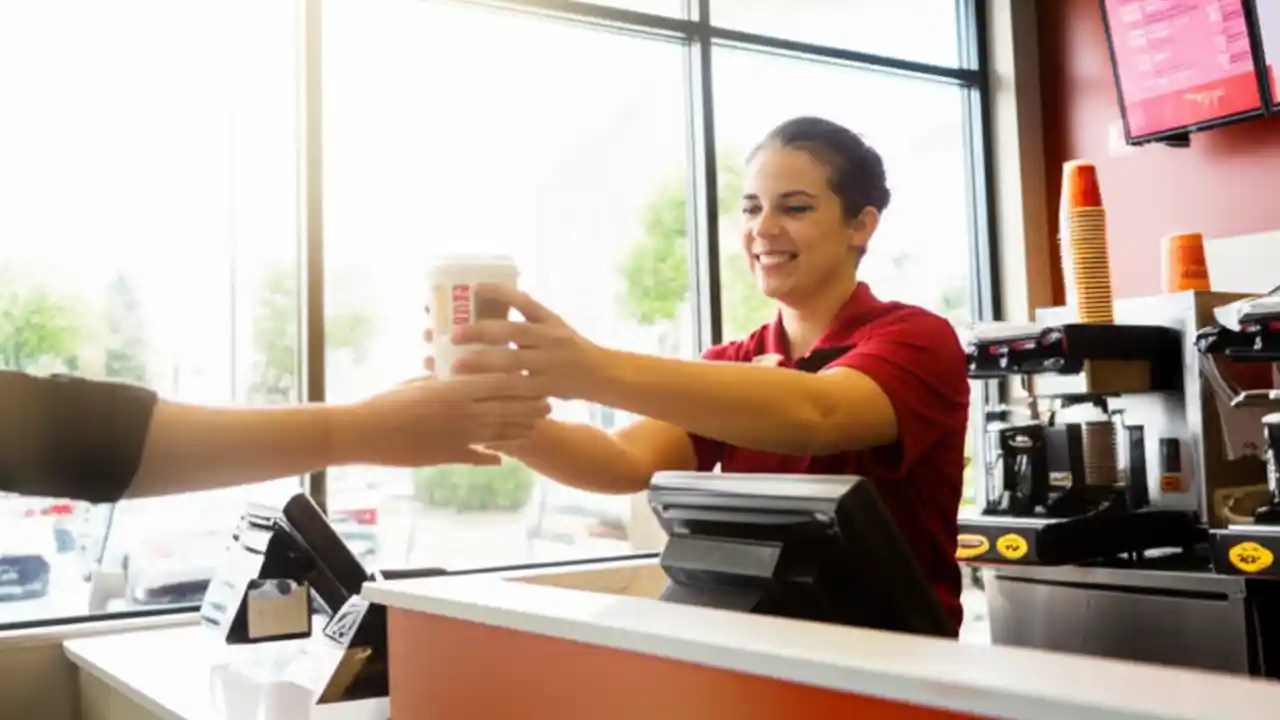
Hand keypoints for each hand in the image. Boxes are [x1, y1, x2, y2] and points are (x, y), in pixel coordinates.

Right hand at [334, 373, 550, 466]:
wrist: (366, 432)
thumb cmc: (386, 403)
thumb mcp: (416, 385)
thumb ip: (439, 380)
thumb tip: (449, 372)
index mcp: (455, 388)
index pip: (497, 382)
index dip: (521, 382)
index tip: (537, 379)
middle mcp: (462, 411)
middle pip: (506, 408)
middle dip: (529, 407)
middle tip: (549, 405)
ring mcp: (457, 435)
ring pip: (498, 432)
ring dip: (519, 430)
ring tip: (535, 428)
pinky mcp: (447, 455)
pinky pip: (476, 455)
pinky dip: (491, 456)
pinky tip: (502, 459)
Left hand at [441, 284, 609, 398]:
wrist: (602, 374)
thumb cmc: (570, 348)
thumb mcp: (555, 326)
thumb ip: (529, 319)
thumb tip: (491, 304)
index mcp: (549, 319)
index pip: (523, 300)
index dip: (499, 292)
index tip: (475, 288)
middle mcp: (550, 338)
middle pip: (511, 331)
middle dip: (480, 331)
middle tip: (454, 334)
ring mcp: (549, 363)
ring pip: (511, 362)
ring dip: (481, 364)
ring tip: (456, 366)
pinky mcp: (547, 387)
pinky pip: (517, 389)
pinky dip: (495, 390)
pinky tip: (476, 392)